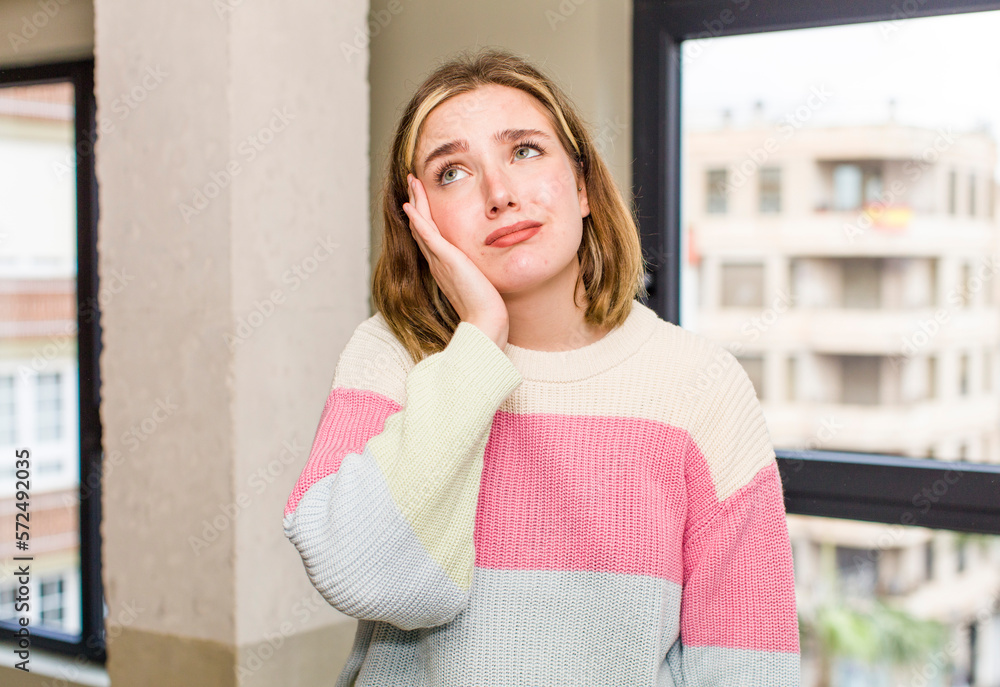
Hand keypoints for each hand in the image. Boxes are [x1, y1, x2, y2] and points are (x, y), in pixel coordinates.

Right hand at [402, 174, 509, 349]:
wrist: (485, 321)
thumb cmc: (485, 306)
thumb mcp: (479, 281)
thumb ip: (476, 271)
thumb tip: (482, 268)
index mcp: (443, 266)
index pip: (430, 235)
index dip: (424, 216)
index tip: (421, 199)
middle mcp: (437, 262)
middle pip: (421, 226)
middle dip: (417, 203)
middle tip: (412, 182)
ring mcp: (439, 261)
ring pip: (422, 225)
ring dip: (416, 202)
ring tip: (412, 182)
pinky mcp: (446, 260)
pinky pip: (427, 235)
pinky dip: (418, 220)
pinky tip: (410, 205)